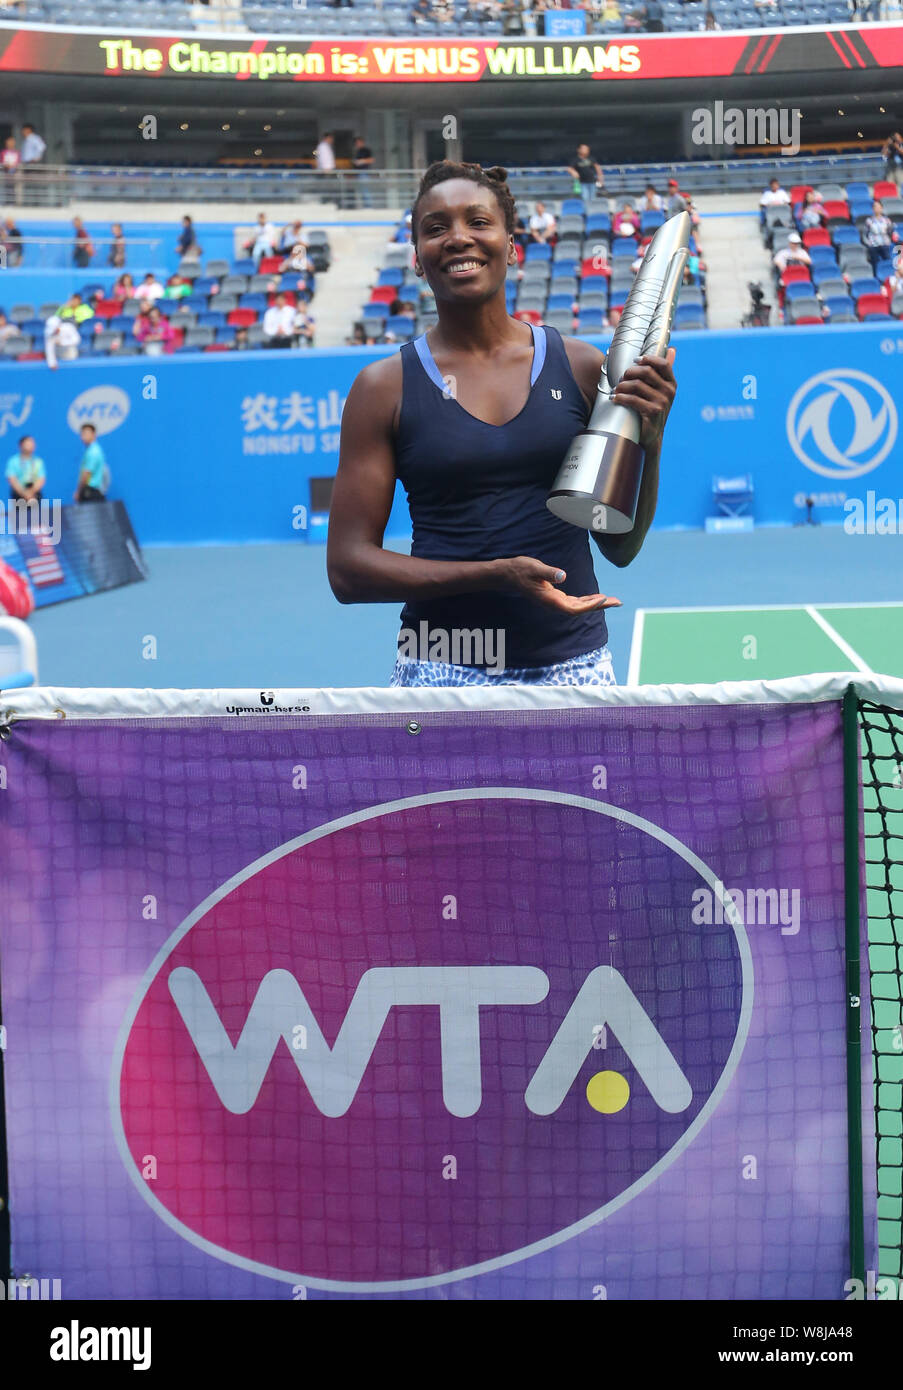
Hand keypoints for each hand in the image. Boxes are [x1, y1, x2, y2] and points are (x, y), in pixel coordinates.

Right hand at [499, 556, 620, 614]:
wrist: (507, 574)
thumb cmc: (520, 569)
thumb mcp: (534, 567)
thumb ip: (548, 573)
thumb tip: (563, 576)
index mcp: (550, 599)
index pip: (574, 608)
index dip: (589, 605)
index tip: (604, 599)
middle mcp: (553, 604)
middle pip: (580, 610)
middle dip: (600, 606)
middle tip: (618, 602)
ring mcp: (554, 601)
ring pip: (579, 607)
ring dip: (596, 604)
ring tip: (612, 600)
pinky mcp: (555, 597)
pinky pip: (574, 603)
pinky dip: (587, 601)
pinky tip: (597, 598)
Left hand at [611, 347, 676, 449]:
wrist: (651, 435)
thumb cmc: (652, 409)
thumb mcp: (660, 390)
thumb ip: (663, 372)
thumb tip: (672, 349)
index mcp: (671, 383)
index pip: (662, 364)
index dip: (648, 359)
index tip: (635, 360)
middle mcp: (669, 391)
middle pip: (646, 372)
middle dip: (630, 373)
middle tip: (621, 379)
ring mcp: (662, 402)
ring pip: (637, 385)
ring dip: (622, 386)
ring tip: (615, 389)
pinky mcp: (653, 412)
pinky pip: (633, 399)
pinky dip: (620, 397)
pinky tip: (614, 398)